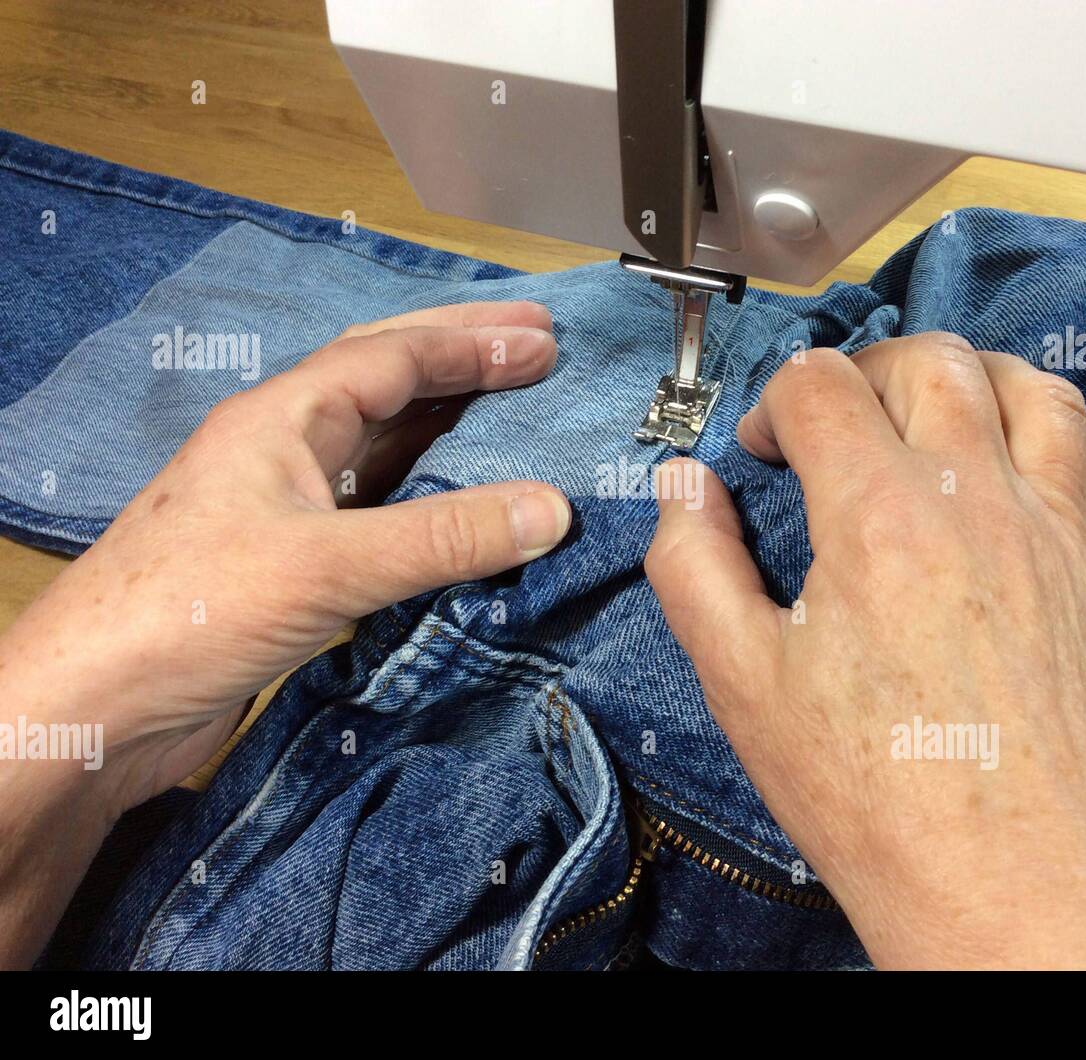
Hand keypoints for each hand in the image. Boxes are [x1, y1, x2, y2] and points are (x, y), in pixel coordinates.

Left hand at [0, 301, 569, 965]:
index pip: (391, 356)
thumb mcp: (329, 566)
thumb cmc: (194, 611)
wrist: (97, 708)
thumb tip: (554, 508)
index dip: (471, 343)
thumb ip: (444, 537)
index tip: (545, 342)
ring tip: (517, 417)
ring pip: (383, 450)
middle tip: (540, 351)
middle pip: (387, 384)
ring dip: (450, 430)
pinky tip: (466, 512)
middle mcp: (286, 449)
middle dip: (464, 362)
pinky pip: (380, 514)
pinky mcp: (294, 568)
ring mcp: (288, 509)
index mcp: (284, 418)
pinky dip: (432, 503)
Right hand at [647, 333, 1085, 969]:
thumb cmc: (872, 797)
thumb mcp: (739, 682)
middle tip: (843, 423)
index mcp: (877, 515)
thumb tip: (683, 486)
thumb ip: (693, 564)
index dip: (777, 403)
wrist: (1004, 894)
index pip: (822, 385)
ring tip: (940, 421)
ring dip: (981, 381)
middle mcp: (979, 501)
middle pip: (933, 362)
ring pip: (1040, 393)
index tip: (768, 455)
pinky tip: (1060, 460)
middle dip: (870, 371)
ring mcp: (1062, 538)